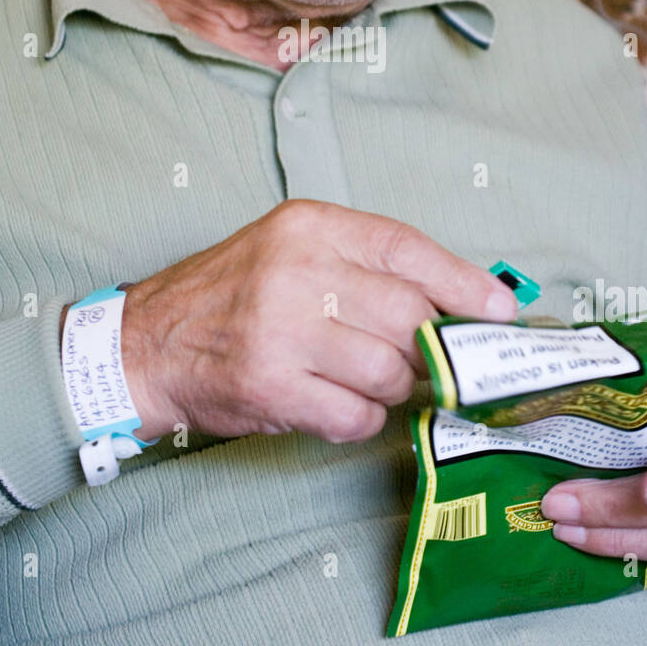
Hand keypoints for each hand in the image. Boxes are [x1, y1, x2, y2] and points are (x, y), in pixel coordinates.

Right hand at [119, 198, 517, 444]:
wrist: (146, 344)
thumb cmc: (231, 296)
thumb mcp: (292, 250)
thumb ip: (365, 266)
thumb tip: (457, 302)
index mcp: (309, 226)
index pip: (407, 248)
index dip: (464, 283)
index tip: (499, 312)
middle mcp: (298, 270)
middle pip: (409, 316)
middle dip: (430, 350)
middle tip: (430, 363)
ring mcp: (283, 329)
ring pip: (389, 371)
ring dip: (395, 388)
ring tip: (370, 382)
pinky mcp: (272, 386)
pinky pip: (355, 415)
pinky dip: (361, 419)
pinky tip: (337, 405)